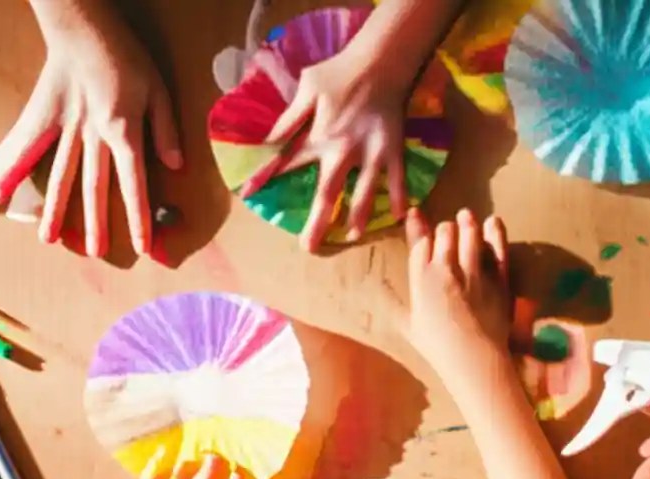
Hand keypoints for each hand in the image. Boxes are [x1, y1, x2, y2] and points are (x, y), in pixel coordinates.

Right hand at [0, 0, 181, 257]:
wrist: (82, 25)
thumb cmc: (124, 55)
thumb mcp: (158, 89)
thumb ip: (166, 129)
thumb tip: (176, 166)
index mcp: (122, 128)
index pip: (133, 182)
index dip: (139, 216)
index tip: (143, 246)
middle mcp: (90, 134)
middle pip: (94, 186)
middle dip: (96, 223)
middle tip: (94, 253)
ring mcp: (62, 127)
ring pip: (58, 174)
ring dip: (55, 209)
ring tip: (49, 240)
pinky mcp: (40, 118)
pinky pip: (22, 149)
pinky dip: (6, 173)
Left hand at [263, 50, 409, 250]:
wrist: (381, 60)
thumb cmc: (339, 72)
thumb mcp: (306, 89)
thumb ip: (289, 119)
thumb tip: (268, 140)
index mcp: (317, 137)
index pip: (286, 162)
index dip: (266, 176)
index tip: (249, 194)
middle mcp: (342, 151)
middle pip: (327, 194)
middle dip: (317, 223)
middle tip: (308, 247)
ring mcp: (370, 153)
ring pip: (363, 193)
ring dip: (357, 217)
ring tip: (351, 236)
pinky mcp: (393, 149)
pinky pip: (398, 178)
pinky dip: (400, 196)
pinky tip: (400, 216)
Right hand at [405, 207, 511, 379]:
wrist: (474, 360)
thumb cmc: (438, 348)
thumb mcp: (409, 326)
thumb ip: (396, 305)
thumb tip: (381, 291)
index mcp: (422, 279)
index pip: (419, 242)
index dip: (417, 225)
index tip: (416, 213)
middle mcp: (446, 269)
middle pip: (445, 233)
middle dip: (445, 228)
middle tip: (448, 229)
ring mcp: (474, 271)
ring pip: (470, 233)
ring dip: (467, 222)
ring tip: (467, 216)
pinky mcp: (499, 277)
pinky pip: (497, 247)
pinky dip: (495, 232)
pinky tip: (493, 222)